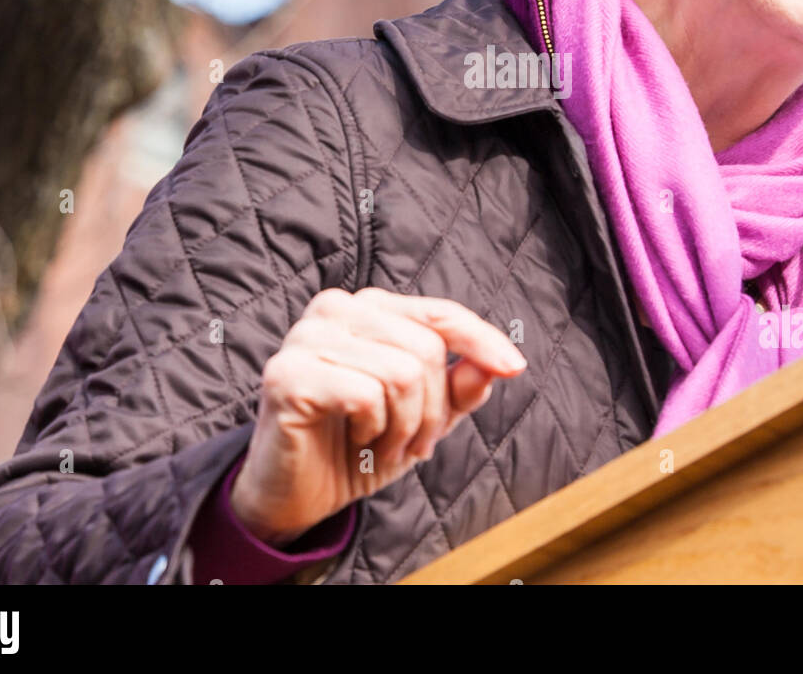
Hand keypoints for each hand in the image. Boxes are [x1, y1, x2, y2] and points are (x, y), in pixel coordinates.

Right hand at [230, 287, 526, 547]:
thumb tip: (497, 365)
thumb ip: (459, 387)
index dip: (480, 340)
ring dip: (404, 426)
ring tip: (382, 445)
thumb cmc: (356, 444)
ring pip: (401, 371)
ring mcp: (307, 336)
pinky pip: (366, 394)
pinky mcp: (287, 373)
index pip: (439, 312)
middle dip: (432, 409)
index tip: (515, 367)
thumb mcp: (423, 417)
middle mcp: (335, 309)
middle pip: (426, 347)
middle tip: (411, 443)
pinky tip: (358, 441)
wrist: (297, 495)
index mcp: (369, 308)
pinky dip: (375, 430)